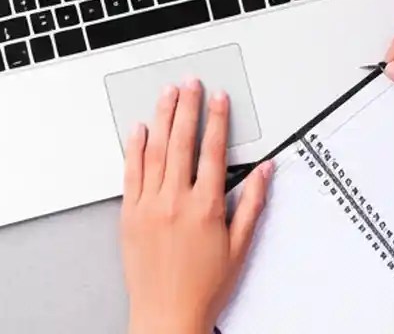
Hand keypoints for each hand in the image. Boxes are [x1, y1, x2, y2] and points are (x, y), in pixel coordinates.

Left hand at [121, 79, 273, 333]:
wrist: (167, 314)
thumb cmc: (203, 287)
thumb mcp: (239, 247)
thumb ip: (252, 204)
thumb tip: (264, 171)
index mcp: (205, 207)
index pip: (212, 151)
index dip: (217, 120)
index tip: (219, 99)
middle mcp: (175, 201)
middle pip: (182, 142)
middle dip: (188, 107)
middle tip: (191, 84)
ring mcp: (149, 206)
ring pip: (155, 151)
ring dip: (162, 118)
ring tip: (167, 94)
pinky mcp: (129, 214)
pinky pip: (131, 172)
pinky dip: (134, 147)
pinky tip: (139, 129)